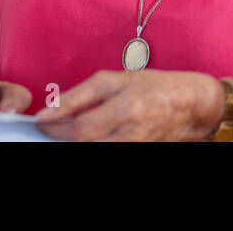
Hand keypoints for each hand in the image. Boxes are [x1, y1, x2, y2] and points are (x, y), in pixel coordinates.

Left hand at [33, 70, 223, 140]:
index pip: (80, 127)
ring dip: (77, 142)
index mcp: (125, 107)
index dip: (55, 126)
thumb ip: (83, 94)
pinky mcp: (140, 153)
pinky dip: (94, 144)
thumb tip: (51, 109)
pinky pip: (108, 151)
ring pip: (95, 149)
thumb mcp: (118, 79)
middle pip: (85, 143)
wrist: (192, 105)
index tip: (40, 121)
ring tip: (69, 132)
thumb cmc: (155, 87)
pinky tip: (89, 136)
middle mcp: (131, 131)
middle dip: (62, 136)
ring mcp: (136, 145)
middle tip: (50, 128)